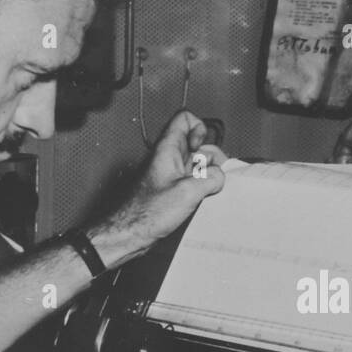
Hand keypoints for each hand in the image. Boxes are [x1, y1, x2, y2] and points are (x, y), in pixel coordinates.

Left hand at [88, 110, 226, 266]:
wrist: (132, 232)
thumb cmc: (148, 213)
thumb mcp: (188, 192)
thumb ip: (211, 178)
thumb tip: (220, 176)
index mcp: (168, 149)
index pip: (185, 119)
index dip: (198, 129)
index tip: (200, 148)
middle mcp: (170, 157)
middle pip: (200, 145)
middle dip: (211, 159)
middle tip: (211, 176)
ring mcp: (173, 173)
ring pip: (200, 164)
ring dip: (209, 176)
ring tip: (206, 192)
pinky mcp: (175, 188)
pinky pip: (195, 180)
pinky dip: (203, 187)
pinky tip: (201, 200)